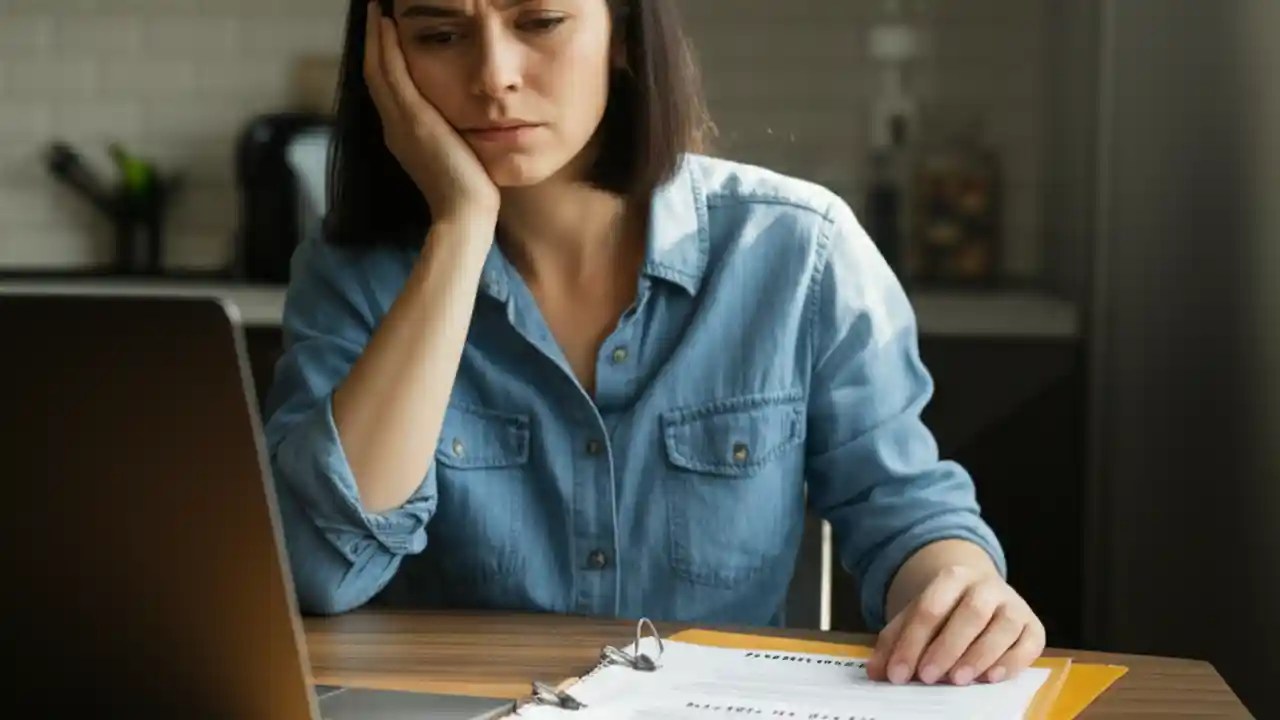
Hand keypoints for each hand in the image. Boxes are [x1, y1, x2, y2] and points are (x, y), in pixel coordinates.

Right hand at [364, 2, 499, 220]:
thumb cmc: (469, 192)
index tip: (385, 33)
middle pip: (374, 73)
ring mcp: (398, 121)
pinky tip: (387, 23)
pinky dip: (386, 46)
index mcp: (402, 134)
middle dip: (373, 40)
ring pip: (377, 68)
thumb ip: (450, 135)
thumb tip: (459, 123)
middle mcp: (393, 126)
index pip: (386, 88)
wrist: (464, 214)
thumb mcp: (456, 155)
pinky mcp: (411, 118)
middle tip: (373, 12)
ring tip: (376, 10)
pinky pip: (391, 72)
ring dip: (376, 36)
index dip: (382, 58)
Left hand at [866, 566, 1044, 685]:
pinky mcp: (1034, 627)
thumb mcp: (915, 619)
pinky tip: (990, 678)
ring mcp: (1014, 605)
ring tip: (957, 680)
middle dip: (946, 647)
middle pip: (969, 613)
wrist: (982, 595)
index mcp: (952, 577)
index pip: (930, 608)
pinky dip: (1011, 662)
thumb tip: (876, 671)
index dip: (912, 642)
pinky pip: (1029, 644)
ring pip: (1002, 627)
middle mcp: (986, 586)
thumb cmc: (945, 612)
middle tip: (927, 676)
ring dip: (979, 655)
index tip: (898, 673)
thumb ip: (894, 642)